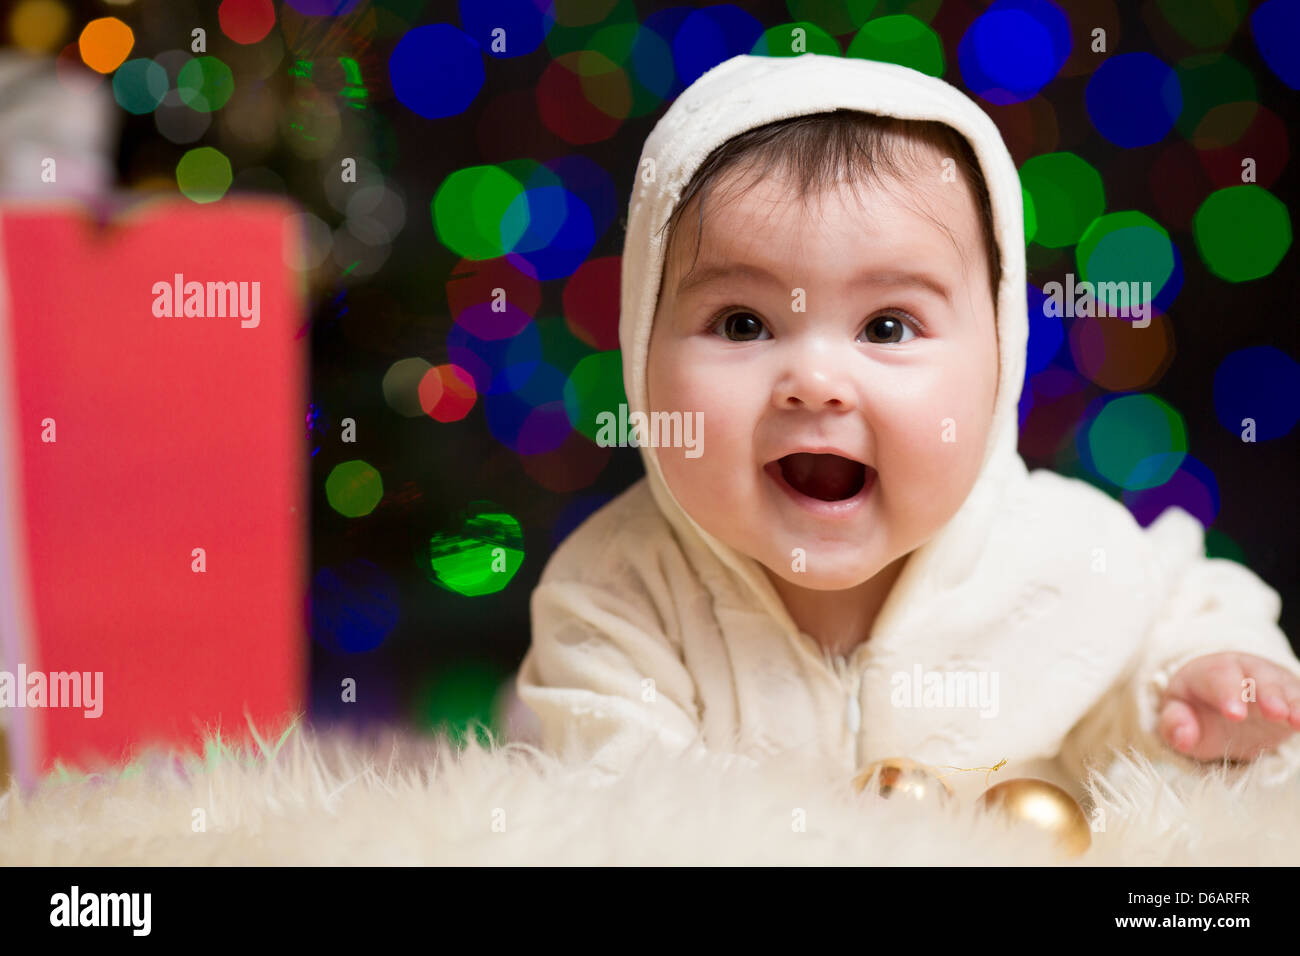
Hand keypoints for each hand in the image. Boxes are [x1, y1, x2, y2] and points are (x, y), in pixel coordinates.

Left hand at [1158, 652, 1299, 761]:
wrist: (1219, 704)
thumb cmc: (1195, 711)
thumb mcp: (1177, 717)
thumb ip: (1174, 726)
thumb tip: (1183, 736)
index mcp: (1208, 672)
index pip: (1217, 677)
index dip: (1227, 694)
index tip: (1235, 715)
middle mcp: (1243, 671)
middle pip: (1257, 676)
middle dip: (1266, 693)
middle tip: (1274, 712)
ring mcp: (1270, 682)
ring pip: (1284, 686)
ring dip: (1292, 701)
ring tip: (1296, 720)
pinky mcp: (1290, 697)